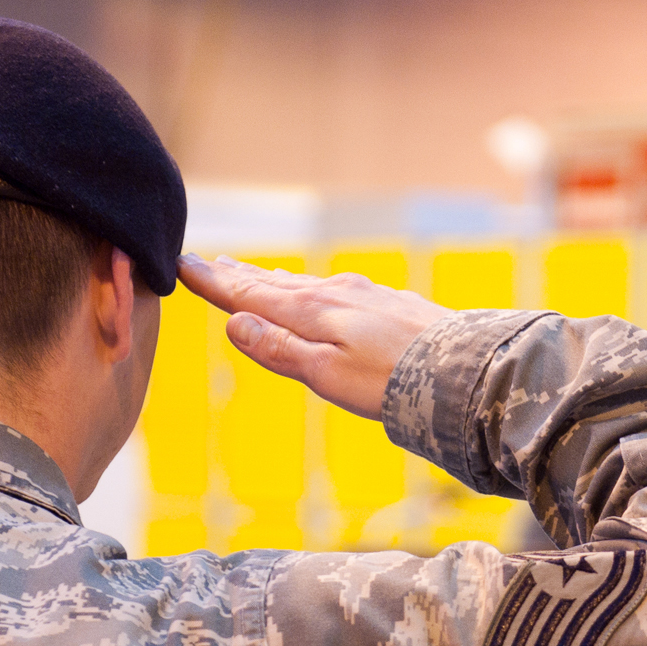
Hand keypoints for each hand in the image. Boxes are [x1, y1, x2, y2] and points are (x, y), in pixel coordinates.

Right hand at [177, 254, 454, 419]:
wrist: (463, 370)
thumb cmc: (393, 382)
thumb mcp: (327, 375)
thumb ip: (281, 349)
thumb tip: (235, 324)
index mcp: (312, 313)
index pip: (250, 295)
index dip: (215, 282)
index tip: (183, 264)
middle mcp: (334, 295)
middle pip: (274, 283)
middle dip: (238, 275)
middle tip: (207, 262)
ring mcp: (364, 295)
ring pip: (305, 284)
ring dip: (273, 279)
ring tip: (252, 274)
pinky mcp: (390, 303)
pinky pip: (335, 289)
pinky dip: (311, 287)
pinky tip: (319, 291)